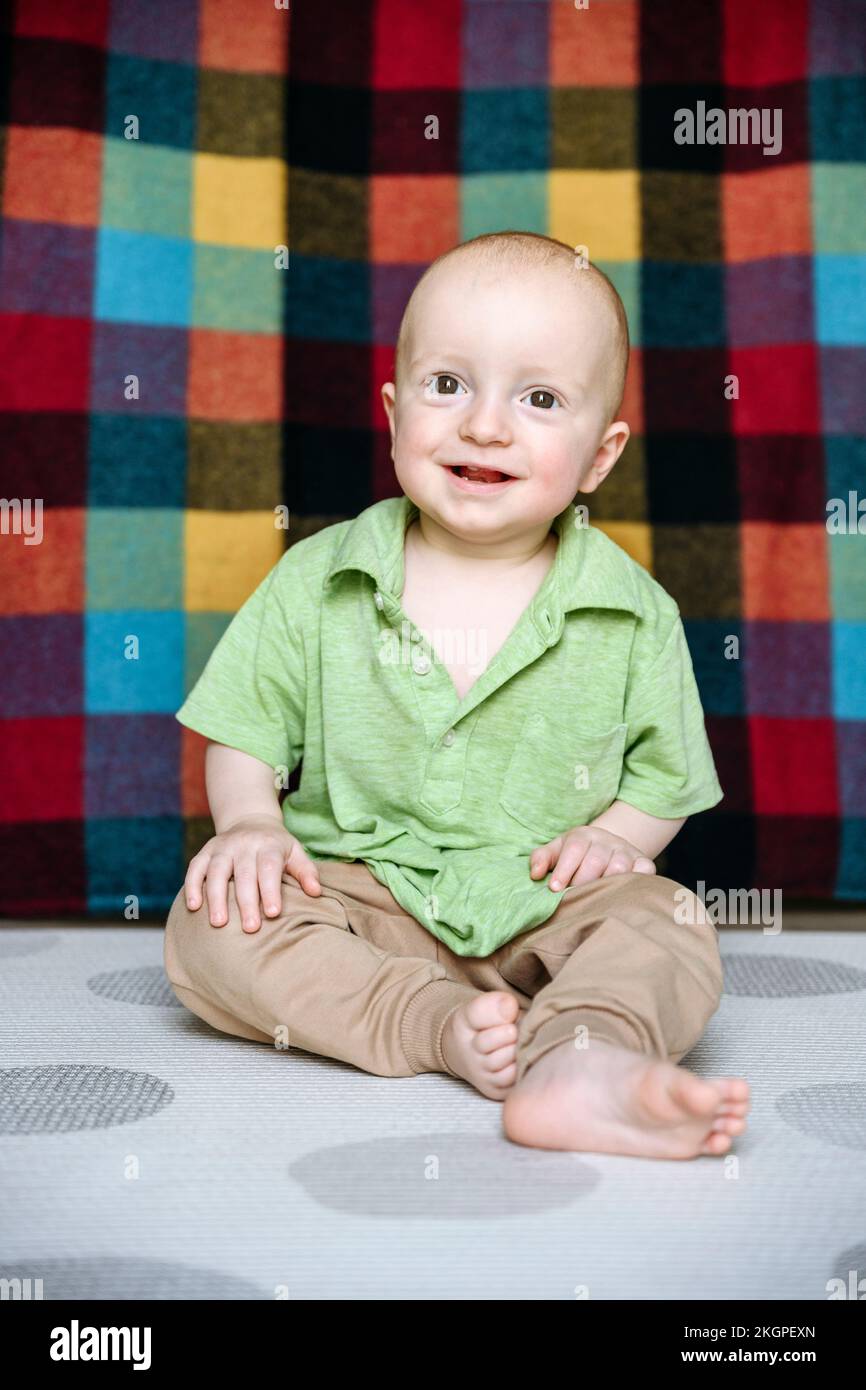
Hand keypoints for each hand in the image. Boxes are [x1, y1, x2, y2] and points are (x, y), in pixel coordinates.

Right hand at [184, 814, 320, 931]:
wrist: (249, 821)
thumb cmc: (276, 846)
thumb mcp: (295, 852)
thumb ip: (305, 871)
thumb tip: (316, 892)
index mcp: (268, 845)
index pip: (269, 868)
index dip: (271, 890)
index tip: (274, 913)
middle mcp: (244, 844)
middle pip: (244, 874)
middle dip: (246, 902)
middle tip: (250, 928)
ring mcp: (222, 847)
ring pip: (217, 871)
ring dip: (216, 897)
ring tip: (219, 923)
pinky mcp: (205, 852)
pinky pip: (195, 868)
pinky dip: (192, 885)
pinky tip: (194, 906)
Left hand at [529, 825, 656, 889]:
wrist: (608, 847)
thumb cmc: (576, 855)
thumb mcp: (557, 851)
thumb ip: (542, 859)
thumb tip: (535, 874)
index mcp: (584, 835)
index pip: (575, 848)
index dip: (564, 869)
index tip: (554, 889)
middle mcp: (607, 840)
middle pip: (595, 860)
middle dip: (581, 882)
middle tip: (573, 898)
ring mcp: (627, 851)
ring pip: (618, 867)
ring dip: (604, 885)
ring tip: (593, 899)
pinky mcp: (644, 862)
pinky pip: (644, 870)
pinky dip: (636, 880)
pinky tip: (622, 892)